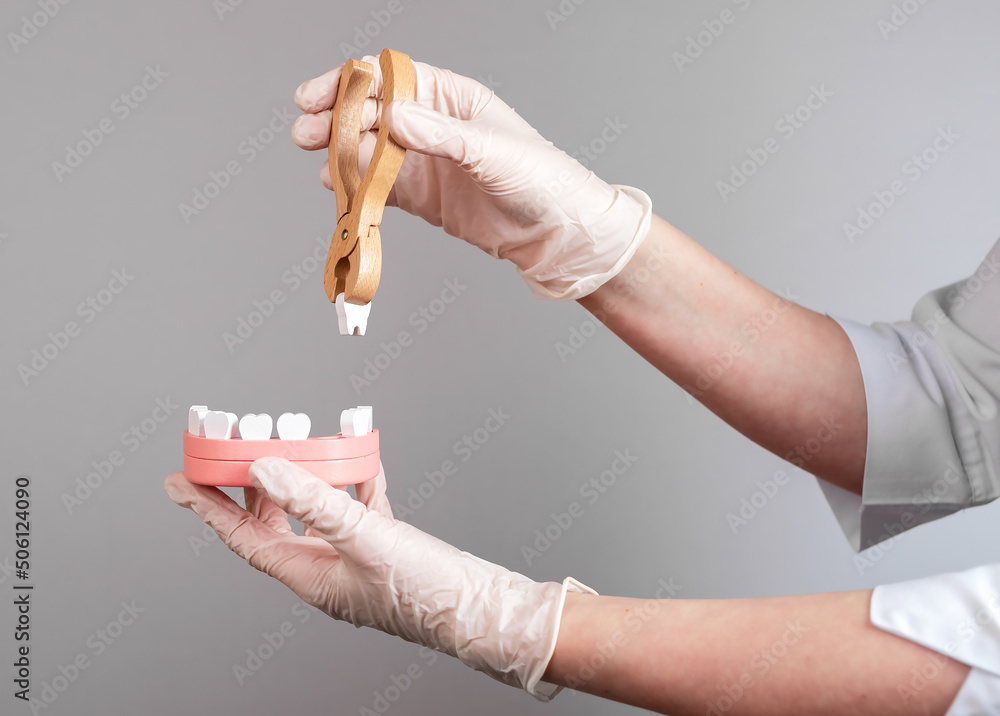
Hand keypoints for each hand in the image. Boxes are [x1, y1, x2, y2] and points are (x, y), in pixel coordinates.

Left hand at [164, 458, 590, 698]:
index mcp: (310, 577)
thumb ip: (317, 502)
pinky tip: (357, 453)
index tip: (178, 479)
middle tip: (233, 447)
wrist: (483, 610)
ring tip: (290, 440)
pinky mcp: (386, 544)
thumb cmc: (427, 594)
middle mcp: (326, 567)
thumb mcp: (367, 541)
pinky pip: (358, 503)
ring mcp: (355, 556)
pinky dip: (354, 477)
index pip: (244, 536)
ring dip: (302, 474)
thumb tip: (267, 469)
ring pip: (315, 508)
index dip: (208, 507)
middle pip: (273, 519)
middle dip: (251, 482)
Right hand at [292, 57, 651, 299]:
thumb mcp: (493, 150)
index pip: (391, 78)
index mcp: (452, 98)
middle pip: (371, 113)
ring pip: (369, 150)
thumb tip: (395, 117)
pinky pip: (379, 187)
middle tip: (306, 133)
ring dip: (340, 153)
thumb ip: (442, 135)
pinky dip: (357, 186)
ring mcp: (424, 162)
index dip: (351, 83)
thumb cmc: (541, 180)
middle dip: (336, 119)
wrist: (557, 235)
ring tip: (319, 161)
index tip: (319, 95)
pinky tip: (338, 187)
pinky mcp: (420, 197)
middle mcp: (432, 125)